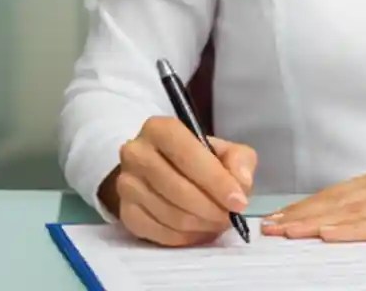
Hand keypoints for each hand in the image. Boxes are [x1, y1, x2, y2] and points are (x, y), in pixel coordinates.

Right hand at [100, 117, 257, 246]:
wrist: (164, 171)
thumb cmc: (198, 159)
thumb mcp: (225, 150)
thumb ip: (239, 160)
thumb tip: (241, 183)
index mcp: (160, 129)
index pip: (188, 155)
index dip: (216, 181)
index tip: (238, 202)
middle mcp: (136, 153)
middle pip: (178, 189)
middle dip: (211, 209)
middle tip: (230, 218)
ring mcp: (126, 184)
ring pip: (169, 214)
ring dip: (200, 224)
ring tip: (217, 223)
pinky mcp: (125, 212)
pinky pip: (158, 232)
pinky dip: (185, 237)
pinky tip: (199, 230)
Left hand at [261, 152, 365, 242]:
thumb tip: (352, 224)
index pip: (337, 194)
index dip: (305, 207)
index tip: (277, 220)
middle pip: (336, 200)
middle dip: (301, 215)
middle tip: (269, 230)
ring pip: (352, 211)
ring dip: (316, 222)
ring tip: (288, 233)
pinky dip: (353, 230)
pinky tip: (330, 234)